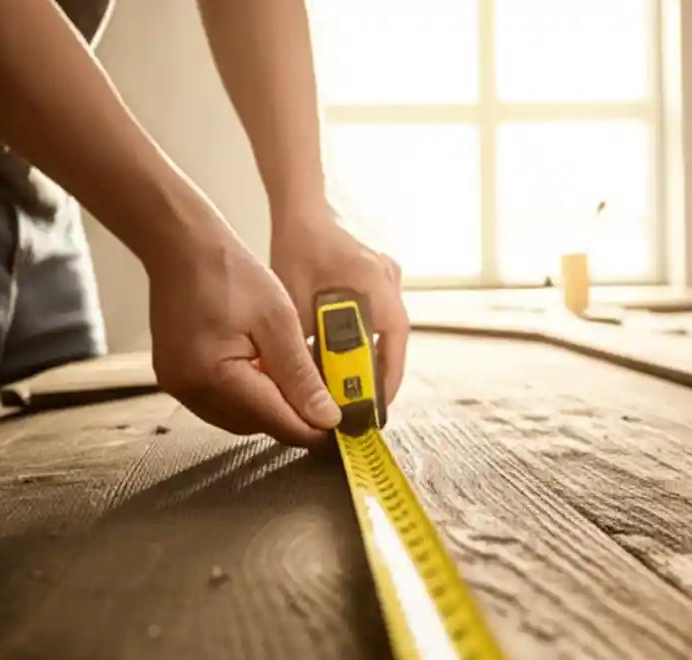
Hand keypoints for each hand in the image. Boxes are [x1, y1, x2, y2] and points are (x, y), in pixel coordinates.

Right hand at [145, 209, 340, 446]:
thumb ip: (301, 374)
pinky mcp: (176, 380)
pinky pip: (219, 404)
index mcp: (215, 375)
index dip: (313, 428)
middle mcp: (191, 389)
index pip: (277, 422)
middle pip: (257, 426)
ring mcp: (178, 387)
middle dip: (292, 416)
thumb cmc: (228, 272)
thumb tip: (325, 417)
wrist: (183, 247)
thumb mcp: (278, 321)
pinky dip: (246, 396)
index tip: (340, 423)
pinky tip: (262, 372)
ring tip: (292, 378)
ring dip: (269, 408)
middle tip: (323, 398)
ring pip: (239, 419)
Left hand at [270, 208, 409, 407]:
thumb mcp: (300, 311)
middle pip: (391, 345)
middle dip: (373, 375)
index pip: (391, 353)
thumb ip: (312, 351)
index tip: (371, 413)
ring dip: (367, 355)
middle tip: (356, 404)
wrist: (300, 214)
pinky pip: (377, 315)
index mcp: (379, 292)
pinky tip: (342, 348)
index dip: (383, 387)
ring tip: (348, 382)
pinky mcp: (378, 277)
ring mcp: (388, 279)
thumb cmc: (300, 255)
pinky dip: (363, 335)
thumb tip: (315, 392)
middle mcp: (392, 285)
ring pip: (383, 331)